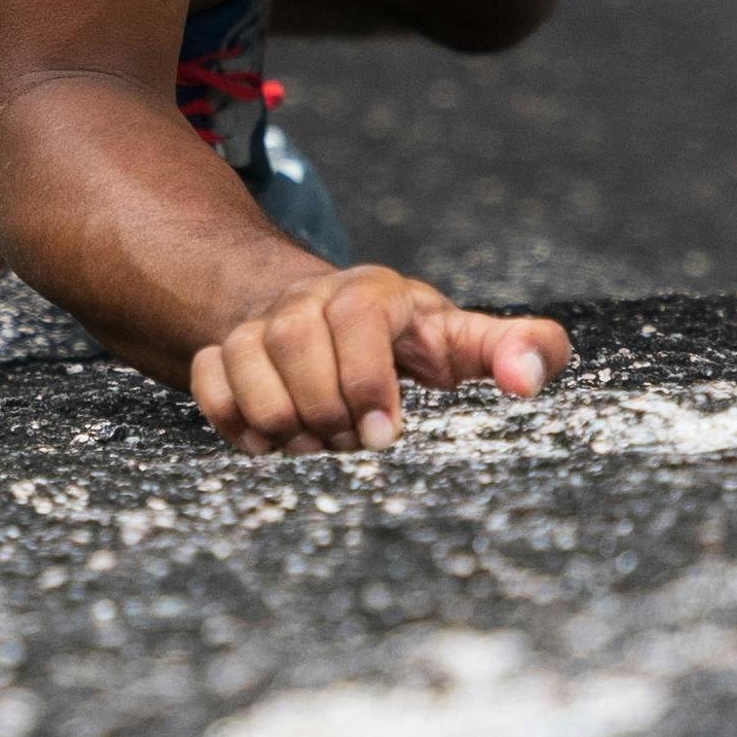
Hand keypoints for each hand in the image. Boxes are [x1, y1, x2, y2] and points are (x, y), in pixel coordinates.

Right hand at [185, 268, 571, 454]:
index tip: (384, 434)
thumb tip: (528, 380)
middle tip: (350, 441)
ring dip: (278, 419)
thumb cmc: (409, 341)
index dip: (366, 378)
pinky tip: (267, 444)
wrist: (328, 322)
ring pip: (243, 359)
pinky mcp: (223, 349)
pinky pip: (208, 376)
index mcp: (374, 292)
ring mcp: (261, 323)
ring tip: (313, 443)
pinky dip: (232, 418)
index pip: (358, 316)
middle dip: (322, 408)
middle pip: (293, 340)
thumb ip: (521, 348)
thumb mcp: (465, 340)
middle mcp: (310, 298)